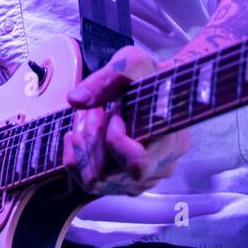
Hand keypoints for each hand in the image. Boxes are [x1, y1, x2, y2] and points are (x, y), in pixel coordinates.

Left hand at [63, 45, 190, 195]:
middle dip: (90, 139)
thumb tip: (76, 100)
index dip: (114, 139)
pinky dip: (76, 157)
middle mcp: (159, 169)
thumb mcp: (133, 64)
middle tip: (92, 110)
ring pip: (94, 181)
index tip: (114, 113)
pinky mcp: (124, 183)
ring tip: (86, 117)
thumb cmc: (150, 78)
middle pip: (107, 174)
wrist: (158, 92)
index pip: (136, 164)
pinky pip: (87, 183)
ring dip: (81, 146)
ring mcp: (141, 181)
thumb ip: (108, 79)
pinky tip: (78, 133)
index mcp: (171, 144)